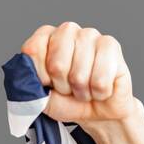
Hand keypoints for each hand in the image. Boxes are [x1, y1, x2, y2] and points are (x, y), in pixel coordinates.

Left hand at [20, 22, 139, 125]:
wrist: (98, 112)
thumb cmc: (69, 101)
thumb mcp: (43, 99)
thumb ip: (32, 87)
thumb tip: (32, 79)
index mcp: (45, 38)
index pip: (33, 51)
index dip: (41, 76)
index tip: (48, 83)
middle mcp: (67, 31)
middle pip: (56, 65)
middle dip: (63, 86)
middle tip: (70, 88)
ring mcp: (90, 35)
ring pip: (79, 75)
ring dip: (82, 92)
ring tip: (85, 88)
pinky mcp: (111, 45)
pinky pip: (100, 80)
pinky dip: (98, 93)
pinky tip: (99, 87)